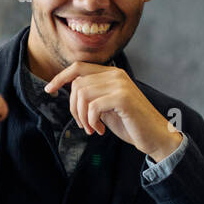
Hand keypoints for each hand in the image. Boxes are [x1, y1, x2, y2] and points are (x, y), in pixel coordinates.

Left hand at [44, 62, 181, 162]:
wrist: (155, 136)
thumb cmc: (130, 123)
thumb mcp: (106, 106)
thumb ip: (92, 95)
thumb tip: (69, 89)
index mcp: (111, 73)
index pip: (78, 67)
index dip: (60, 77)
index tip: (48, 90)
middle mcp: (116, 74)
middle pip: (77, 84)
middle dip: (73, 108)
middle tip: (83, 124)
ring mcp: (120, 84)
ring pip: (82, 95)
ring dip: (82, 116)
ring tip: (92, 128)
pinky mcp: (123, 98)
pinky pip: (93, 106)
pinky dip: (91, 121)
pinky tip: (99, 130)